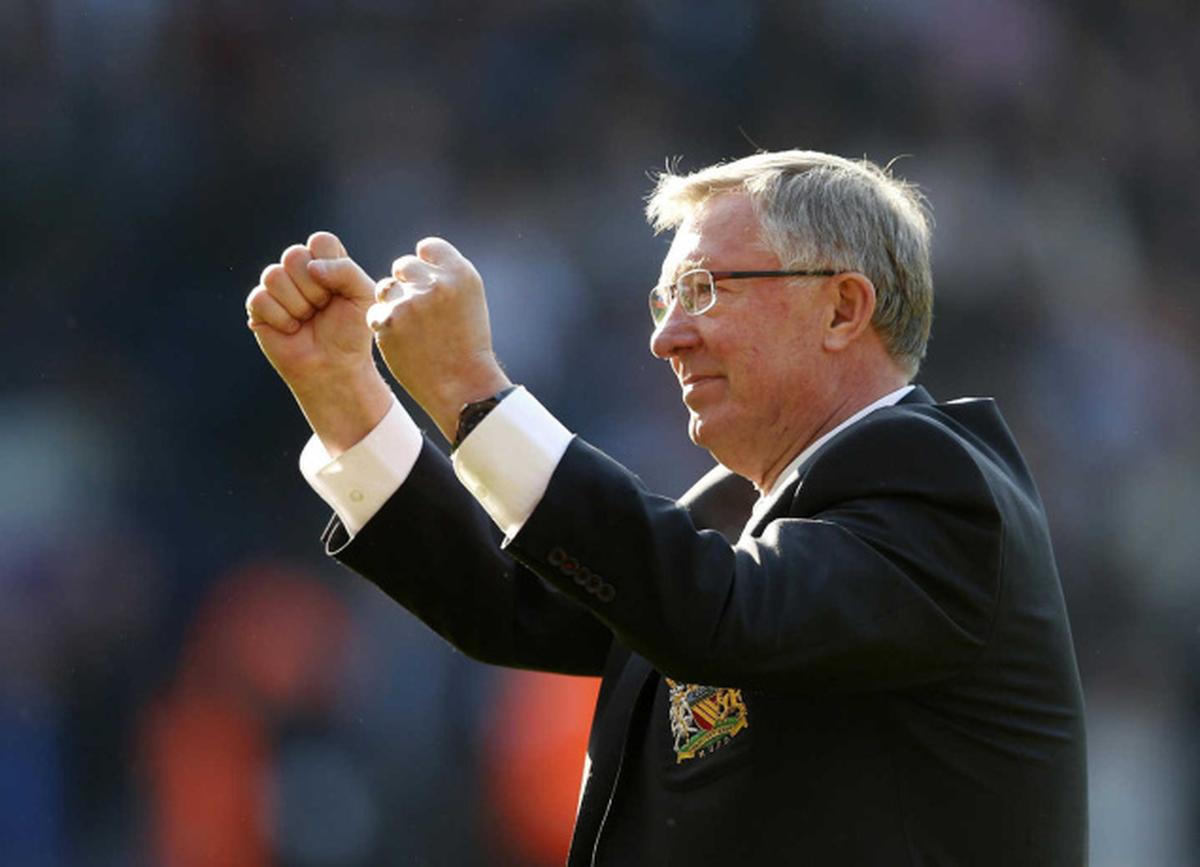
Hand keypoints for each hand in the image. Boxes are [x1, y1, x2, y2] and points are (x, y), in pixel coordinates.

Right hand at [245, 232, 392, 454]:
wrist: (335, 366)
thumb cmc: (352, 331)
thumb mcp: (363, 296)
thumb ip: (346, 270)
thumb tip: (311, 267)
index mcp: (325, 260)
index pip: (320, 241)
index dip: (330, 266)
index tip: (339, 291)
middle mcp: (299, 269)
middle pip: (294, 255)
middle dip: (314, 289)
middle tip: (323, 308)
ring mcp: (277, 287)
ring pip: (274, 275)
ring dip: (298, 305)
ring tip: (308, 319)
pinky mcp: (258, 307)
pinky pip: (260, 298)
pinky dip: (282, 319)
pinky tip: (292, 329)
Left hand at [368, 237, 509, 440]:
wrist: (463, 385)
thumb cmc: (468, 344)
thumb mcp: (469, 301)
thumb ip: (444, 276)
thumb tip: (415, 261)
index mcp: (460, 273)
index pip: (428, 248)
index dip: (425, 264)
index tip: (429, 284)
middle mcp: (435, 283)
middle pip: (404, 266)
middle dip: (406, 283)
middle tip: (419, 311)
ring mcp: (410, 302)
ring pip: (386, 288)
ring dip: (393, 304)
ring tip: (413, 329)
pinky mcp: (388, 322)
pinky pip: (375, 312)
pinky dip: (385, 326)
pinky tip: (403, 342)